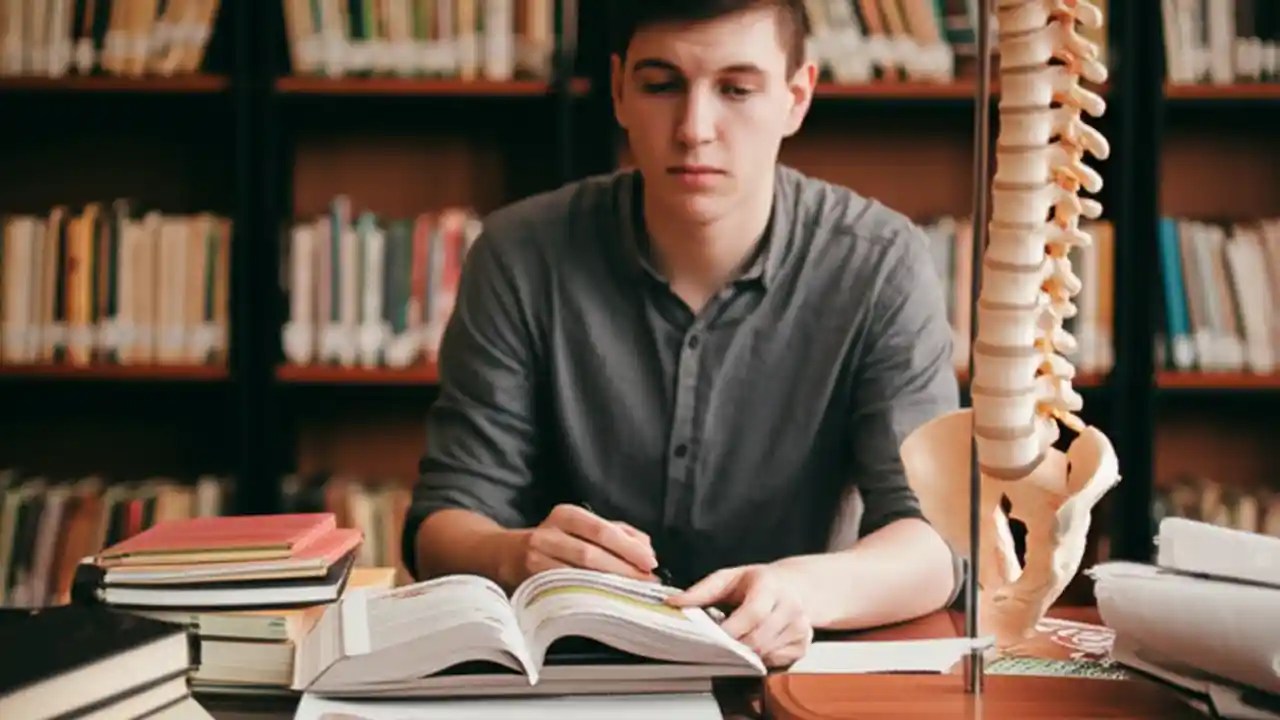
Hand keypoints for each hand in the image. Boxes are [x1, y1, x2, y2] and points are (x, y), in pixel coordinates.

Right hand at [505, 503, 657, 585]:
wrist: (503, 553)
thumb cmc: (554, 541)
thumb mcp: (581, 527)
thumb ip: (616, 532)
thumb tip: (647, 547)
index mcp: (566, 515)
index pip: (602, 530)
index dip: (629, 547)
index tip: (651, 562)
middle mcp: (549, 532)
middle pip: (591, 552)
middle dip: (623, 569)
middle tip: (646, 582)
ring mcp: (535, 558)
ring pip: (577, 573)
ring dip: (608, 585)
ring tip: (631, 592)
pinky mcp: (529, 581)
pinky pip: (563, 590)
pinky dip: (587, 596)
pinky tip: (604, 601)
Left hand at [665, 564, 812, 667]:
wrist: (795, 586)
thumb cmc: (757, 582)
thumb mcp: (728, 578)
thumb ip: (701, 591)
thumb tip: (674, 603)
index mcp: (770, 586)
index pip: (752, 614)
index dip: (730, 630)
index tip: (711, 638)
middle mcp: (790, 606)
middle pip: (758, 639)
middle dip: (733, 647)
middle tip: (716, 646)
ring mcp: (800, 627)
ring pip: (765, 653)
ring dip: (745, 654)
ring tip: (735, 641)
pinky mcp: (804, 644)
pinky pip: (776, 661)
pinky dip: (760, 658)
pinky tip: (754, 644)